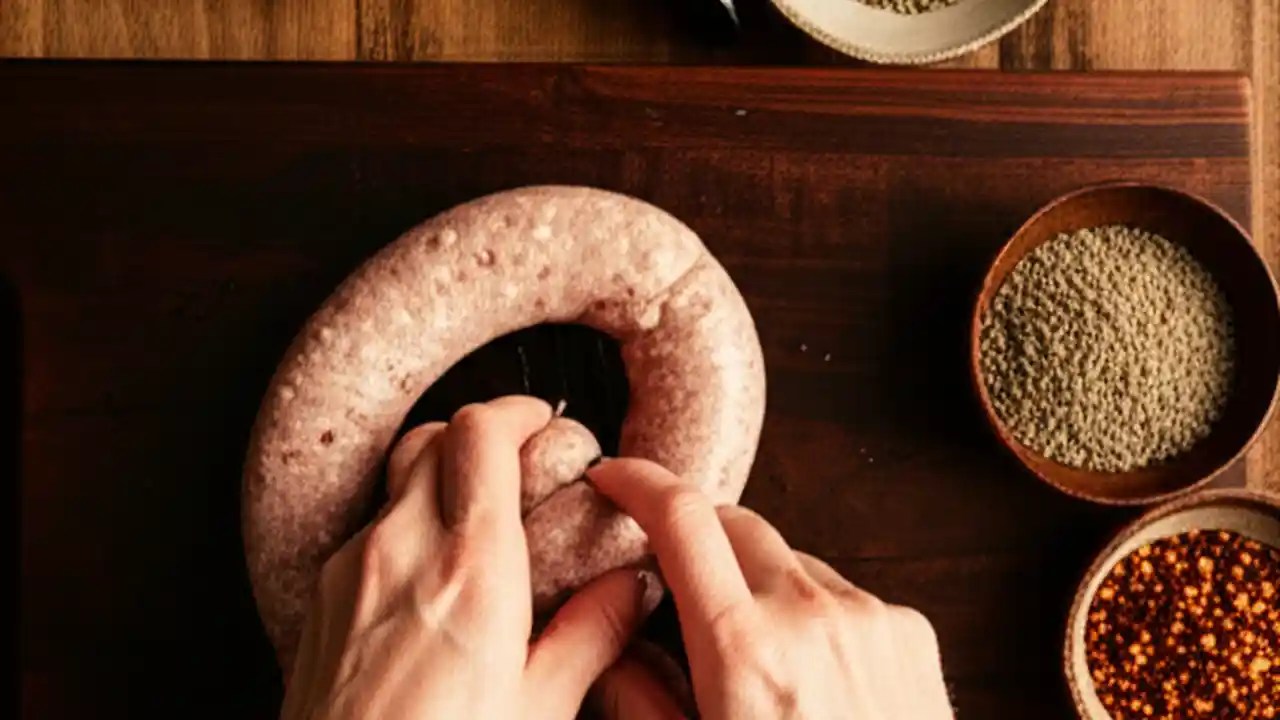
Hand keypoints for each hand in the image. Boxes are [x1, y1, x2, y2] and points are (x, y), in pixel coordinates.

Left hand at [280, 396, 653, 719]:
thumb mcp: (538, 710)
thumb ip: (590, 634)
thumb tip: (631, 588)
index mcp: (471, 570)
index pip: (483, 434)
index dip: (518, 413)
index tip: (543, 424)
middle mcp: (402, 550)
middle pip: (436, 435)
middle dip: (483, 436)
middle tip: (521, 465)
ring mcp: (351, 568)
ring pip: (399, 478)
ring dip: (442, 477)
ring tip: (480, 522)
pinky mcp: (320, 595)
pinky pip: (369, 527)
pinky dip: (407, 524)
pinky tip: (432, 577)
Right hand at [587, 459, 954, 719]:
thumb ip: (639, 697)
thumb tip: (612, 641)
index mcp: (743, 651)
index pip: (681, 519)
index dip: (638, 482)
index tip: (613, 476)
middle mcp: (809, 615)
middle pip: (733, 522)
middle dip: (694, 534)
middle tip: (671, 574)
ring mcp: (868, 617)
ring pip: (788, 557)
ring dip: (756, 578)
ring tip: (751, 650)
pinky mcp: (910, 629)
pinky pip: (842, 592)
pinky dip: (812, 610)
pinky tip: (811, 671)